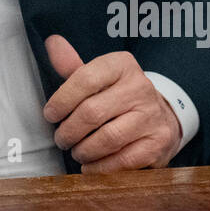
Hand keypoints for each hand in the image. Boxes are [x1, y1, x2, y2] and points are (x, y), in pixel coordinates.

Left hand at [42, 37, 180, 171]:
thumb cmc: (118, 96)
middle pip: (92, 112)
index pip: (85, 78)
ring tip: (75, 151)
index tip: (50, 114)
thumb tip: (52, 43)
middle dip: (69, 130)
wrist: (160, 116)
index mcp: (122, 65)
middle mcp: (140, 87)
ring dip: (84, 150)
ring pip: (108, 138)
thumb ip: (73, 65)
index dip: (61, 99)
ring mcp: (151, 116)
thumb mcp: (98, 76)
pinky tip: (90, 165)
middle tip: (61, 139)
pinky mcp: (157, 143)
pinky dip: (101, 167)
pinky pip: (123, 160)